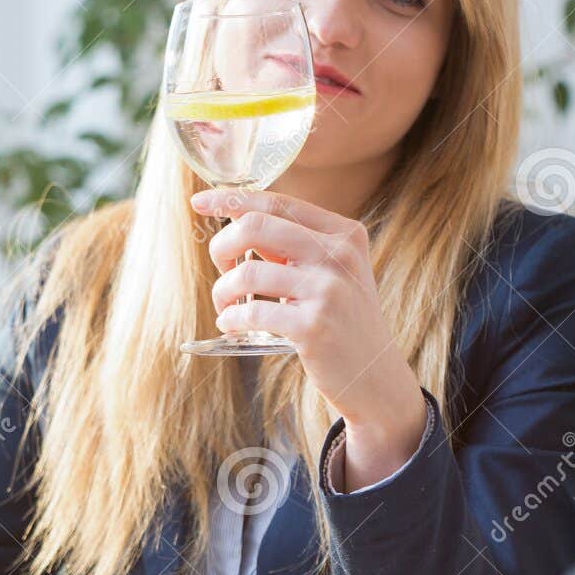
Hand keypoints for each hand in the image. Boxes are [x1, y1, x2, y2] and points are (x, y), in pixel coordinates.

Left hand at [191, 188, 425, 487]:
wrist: (374, 375)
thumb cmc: (341, 319)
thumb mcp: (331, 271)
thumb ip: (294, 245)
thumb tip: (239, 218)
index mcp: (343, 234)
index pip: (277, 202)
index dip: (232, 199)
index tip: (200, 202)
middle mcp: (339, 255)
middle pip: (254, 227)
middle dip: (221, 247)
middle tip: (221, 270)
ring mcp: (329, 290)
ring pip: (246, 273)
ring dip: (221, 291)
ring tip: (224, 305)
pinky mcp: (314, 326)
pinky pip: (250, 312)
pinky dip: (230, 318)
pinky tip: (231, 324)